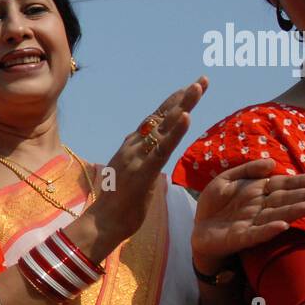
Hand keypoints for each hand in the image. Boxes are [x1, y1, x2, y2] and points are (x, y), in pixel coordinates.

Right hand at [79, 76, 208, 255]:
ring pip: (164, 127)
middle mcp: (133, 147)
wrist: (102, 223)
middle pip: (162, 117)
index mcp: (131, 148)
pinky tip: (187, 117)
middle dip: (183, 97)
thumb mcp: (136, 179)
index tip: (189, 88)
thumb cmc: (119, 206)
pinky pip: (163, 149)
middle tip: (201, 80)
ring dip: (182, 106)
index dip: (173, 103)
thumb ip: (144, 166)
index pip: (155, 120)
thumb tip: (155, 163)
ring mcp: (137, 157)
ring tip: (197, 87)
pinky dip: (176, 132)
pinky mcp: (143, 171)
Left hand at [191, 158, 304, 273]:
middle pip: (286, 200)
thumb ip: (248, 170)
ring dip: (294, 211)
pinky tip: (282, 226)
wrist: (197, 229)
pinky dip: (269, 230)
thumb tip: (272, 162)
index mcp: (258, 191)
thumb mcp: (226, 180)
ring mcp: (252, 223)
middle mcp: (260, 207)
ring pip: (277, 216)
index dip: (303, 183)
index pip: (284, 185)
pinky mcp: (241, 237)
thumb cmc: (215, 204)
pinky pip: (257, 233)